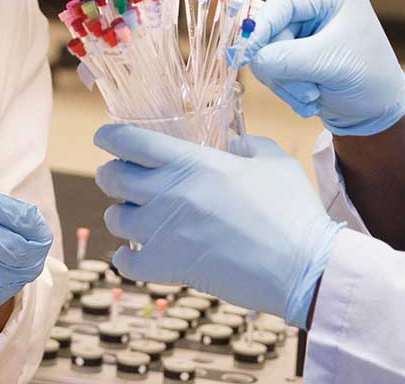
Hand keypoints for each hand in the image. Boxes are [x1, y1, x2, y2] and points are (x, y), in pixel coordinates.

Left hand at [95, 125, 341, 326]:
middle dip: (110, 173)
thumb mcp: (273, 159)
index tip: (104, 138)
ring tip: (135, 215)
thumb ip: (246, 144)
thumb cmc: (292, 210)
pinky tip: (135, 253)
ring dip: (121, 214)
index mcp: (192, 162)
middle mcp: (169, 193)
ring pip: (115, 218)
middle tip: (118, 175)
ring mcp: (163, 232)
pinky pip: (125, 262)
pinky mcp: (168, 267)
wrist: (300, 265)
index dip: (110, 137)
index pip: (130, 142)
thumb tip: (230, 144)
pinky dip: (125, 258)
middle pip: (112, 178)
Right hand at [238, 0, 404, 135]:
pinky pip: (273, 61)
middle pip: (273, 26)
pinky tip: (309, 97)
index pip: (284, 1)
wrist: (380, 107)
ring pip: (269, 48)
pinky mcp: (297, 44)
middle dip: (284, 66)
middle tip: (307, 93)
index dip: (262, 28)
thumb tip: (251, 58)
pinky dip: (286, 84)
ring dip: (286, 81)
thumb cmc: (368, 77)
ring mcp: (306, 22)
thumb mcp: (329, 64)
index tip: (248, 56)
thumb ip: (286, 58)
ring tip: (313, 97)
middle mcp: (316, 0)